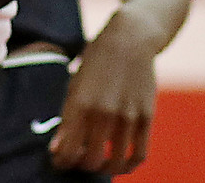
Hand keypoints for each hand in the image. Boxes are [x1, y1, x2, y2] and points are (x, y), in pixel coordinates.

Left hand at [48, 9, 166, 173]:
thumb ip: (67, 120)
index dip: (61, 162)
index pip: (66, 153)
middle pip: (90, 162)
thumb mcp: (75, 85)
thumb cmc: (98, 61)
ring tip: (99, 161)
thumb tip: (58, 151)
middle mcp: (104, 113)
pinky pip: (139, 154)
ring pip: (115, 163)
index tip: (61, 159)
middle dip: (81, 165)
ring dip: (104, 168)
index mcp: (80, 104)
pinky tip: (121, 163)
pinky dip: (129, 165)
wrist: (131, 37)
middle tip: (80, 157)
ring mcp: (128, 115)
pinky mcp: (147, 115)